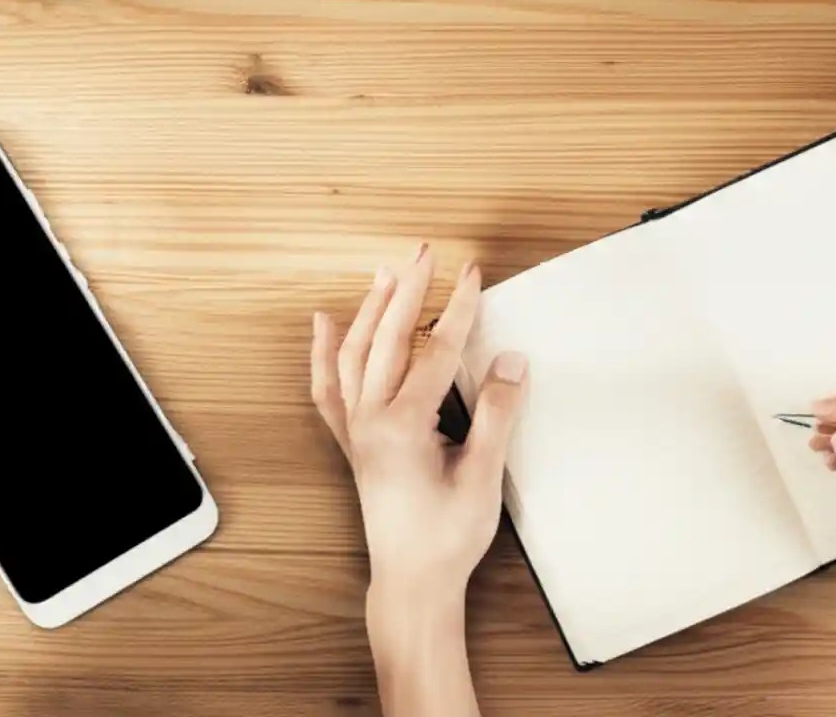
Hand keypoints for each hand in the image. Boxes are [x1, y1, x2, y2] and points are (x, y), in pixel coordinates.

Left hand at [309, 246, 527, 595]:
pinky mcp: (353, 443)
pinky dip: (324, 354)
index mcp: (402, 426)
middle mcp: (370, 421)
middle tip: (427, 253)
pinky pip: (329, 388)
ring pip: (355, 355)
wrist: (411, 582)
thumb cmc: (444, 538)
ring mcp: (356, 430)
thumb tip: (510, 364)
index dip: (460, 310)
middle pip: (389, 339)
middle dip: (410, 291)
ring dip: (371, 310)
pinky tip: (325, 326)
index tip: (473, 275)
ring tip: (387, 274)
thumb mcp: (482, 477)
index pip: (436, 352)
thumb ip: (495, 416)